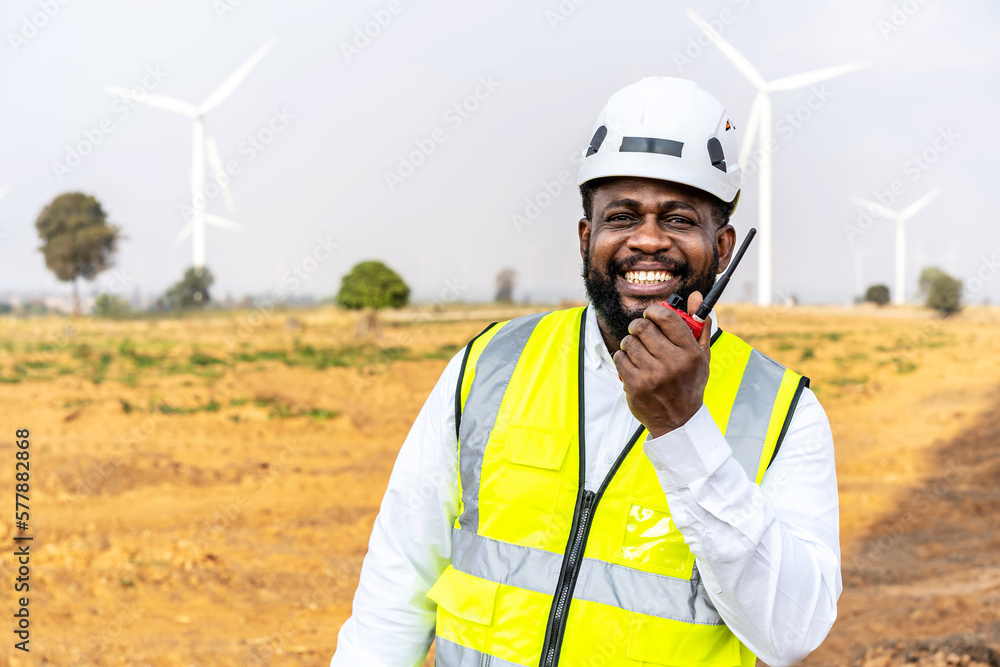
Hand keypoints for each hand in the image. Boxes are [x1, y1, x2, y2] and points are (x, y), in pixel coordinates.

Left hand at [613, 292, 712, 438]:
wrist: (678, 420)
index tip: (650, 315)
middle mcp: (672, 363)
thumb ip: (700, 325)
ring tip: (636, 351)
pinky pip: (619, 357)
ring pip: (629, 342)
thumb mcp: (702, 356)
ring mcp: (653, 375)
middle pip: (643, 327)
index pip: (667, 318)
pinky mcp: (636, 385)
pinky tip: (631, 364)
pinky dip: (622, 358)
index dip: (654, 311)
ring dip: (630, 343)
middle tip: (640, 332)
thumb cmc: (689, 384)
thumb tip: (697, 296)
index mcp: (690, 352)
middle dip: (638, 326)